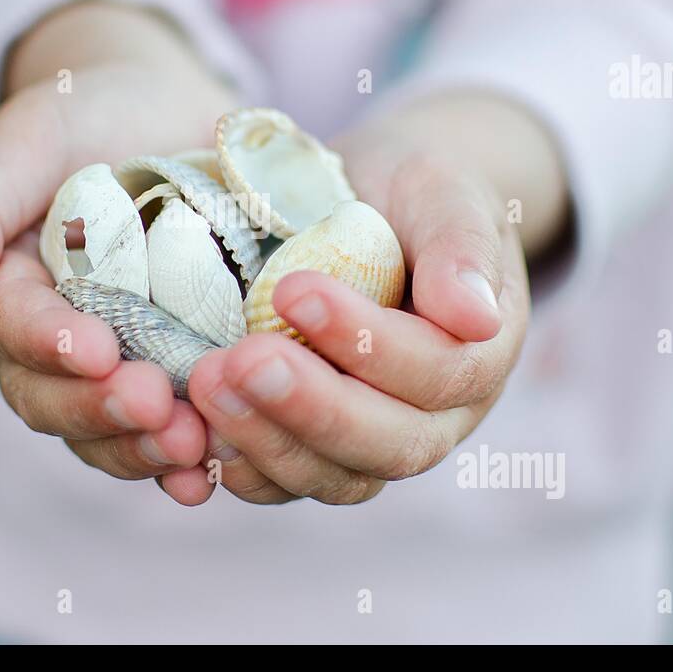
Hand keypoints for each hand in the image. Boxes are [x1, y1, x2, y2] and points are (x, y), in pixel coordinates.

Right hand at [0, 2, 238, 503]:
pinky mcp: (172, 376)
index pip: (15, 330)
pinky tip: (214, 474)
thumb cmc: (91, 113)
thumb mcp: (33, 135)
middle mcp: (50, 342)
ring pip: (106, 432)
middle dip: (99, 410)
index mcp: (4, 288)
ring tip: (191, 446)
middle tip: (154, 407)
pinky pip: (166, 433)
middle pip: (53, 399)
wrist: (171, 115)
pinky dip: (187, 459)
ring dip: (142, 449)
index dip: (51, 346)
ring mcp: (113, 366)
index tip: (97, 350)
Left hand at [174, 91, 568, 505]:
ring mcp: (374, 441)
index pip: (435, 372)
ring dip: (265, 440)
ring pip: (332, 476)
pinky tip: (192, 431)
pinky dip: (239, 466)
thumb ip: (463, 248)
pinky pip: (283, 481)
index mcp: (480, 356)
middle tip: (238, 362)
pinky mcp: (316, 448)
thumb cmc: (414, 190)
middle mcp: (436, 417)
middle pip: (386, 444)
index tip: (294, 290)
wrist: (373, 203)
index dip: (365, 341)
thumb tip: (476, 318)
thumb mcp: (446, 192)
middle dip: (310, 409)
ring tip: (205, 386)